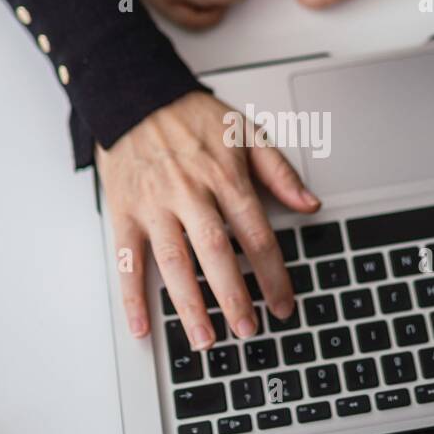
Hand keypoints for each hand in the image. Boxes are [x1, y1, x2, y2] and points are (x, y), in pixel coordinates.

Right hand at [95, 91, 321, 349]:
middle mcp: (188, 193)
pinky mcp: (124, 213)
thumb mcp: (245, 131)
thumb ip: (279, 171)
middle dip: (233, 295)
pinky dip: (132, 297)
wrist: (134, 95)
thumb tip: (310, 204)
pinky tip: (143, 326)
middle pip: (214, 252)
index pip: (256, 234)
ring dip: (189, 305)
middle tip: (248, 329)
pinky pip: (126, 260)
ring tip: (205, 339)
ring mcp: (153, 205)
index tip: (283, 304)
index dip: (273, 274)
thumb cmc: (190, 116)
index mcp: (224, 176)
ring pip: (172, 262)